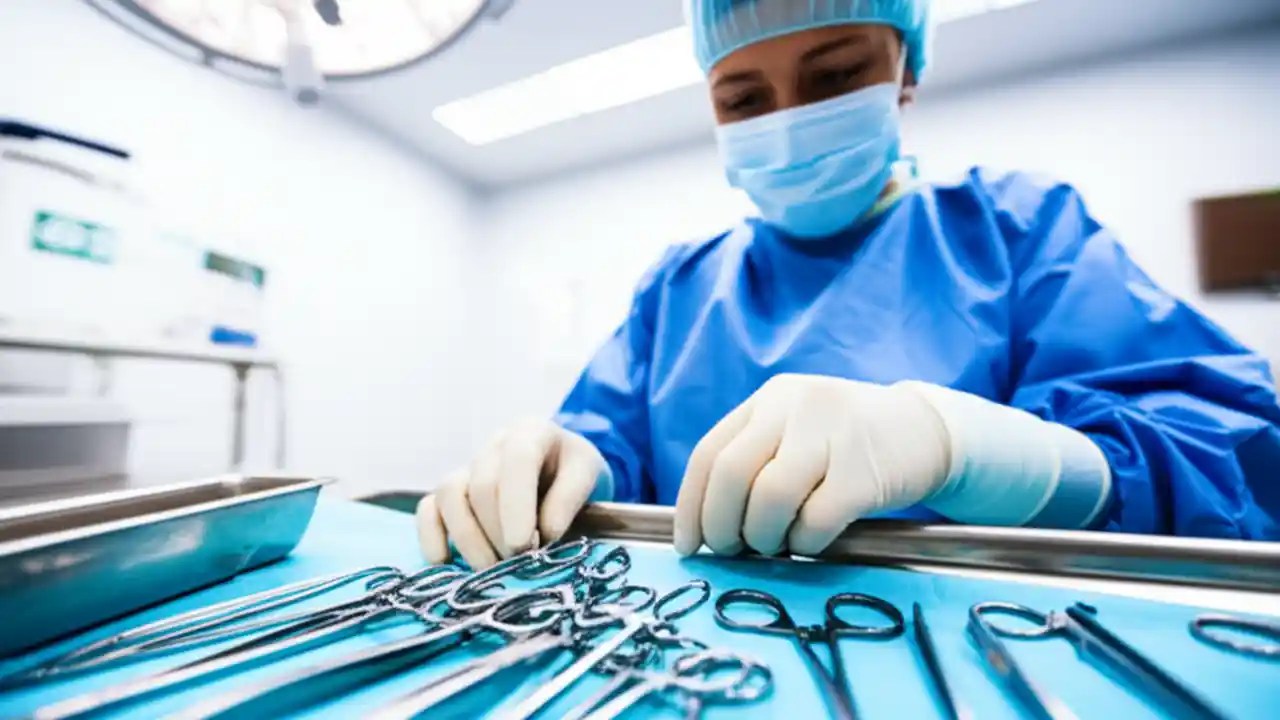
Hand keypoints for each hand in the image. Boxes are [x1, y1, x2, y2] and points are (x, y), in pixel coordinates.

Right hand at [417, 420, 610, 568]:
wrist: (562, 472)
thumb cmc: (575, 474)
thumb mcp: (589, 475)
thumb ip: (569, 499)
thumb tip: (544, 533)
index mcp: (532, 432)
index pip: (517, 460)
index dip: (516, 504)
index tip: (522, 546)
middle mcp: (495, 444)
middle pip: (482, 485)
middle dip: (498, 532)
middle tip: (519, 566)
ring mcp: (468, 467)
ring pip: (450, 495)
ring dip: (468, 539)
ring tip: (492, 570)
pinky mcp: (451, 493)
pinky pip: (428, 509)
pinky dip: (431, 537)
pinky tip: (445, 563)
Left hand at [673, 374, 950, 556]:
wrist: (926, 432)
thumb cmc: (847, 446)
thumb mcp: (795, 433)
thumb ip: (754, 462)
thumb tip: (704, 528)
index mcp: (768, 399)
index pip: (709, 453)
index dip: (690, 506)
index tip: (689, 545)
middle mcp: (795, 407)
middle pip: (731, 474)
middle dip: (721, 526)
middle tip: (730, 552)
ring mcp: (832, 434)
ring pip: (769, 498)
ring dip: (763, 537)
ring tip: (775, 545)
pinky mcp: (865, 471)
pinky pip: (815, 520)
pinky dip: (804, 542)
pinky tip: (811, 541)